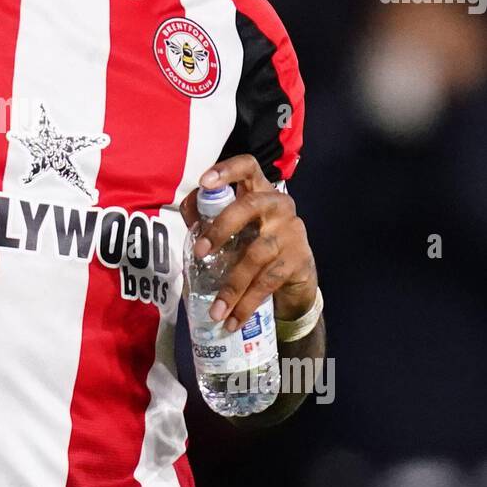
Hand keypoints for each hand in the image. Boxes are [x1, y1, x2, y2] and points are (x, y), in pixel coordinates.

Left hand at [179, 154, 317, 330]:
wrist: (295, 282)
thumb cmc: (255, 246)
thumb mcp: (235, 230)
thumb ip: (209, 218)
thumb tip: (187, 211)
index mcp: (259, 191)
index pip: (247, 167)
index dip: (226, 170)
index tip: (204, 182)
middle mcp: (279, 205)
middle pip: (249, 207)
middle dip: (220, 229)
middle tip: (200, 254)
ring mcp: (292, 232)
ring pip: (256, 255)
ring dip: (232, 286)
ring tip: (214, 311)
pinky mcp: (299, 260)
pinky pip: (268, 282)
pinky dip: (247, 303)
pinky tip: (233, 320)